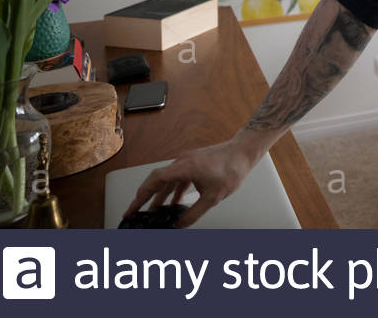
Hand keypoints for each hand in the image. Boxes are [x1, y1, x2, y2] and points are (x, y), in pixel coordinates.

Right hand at [123, 134, 259, 227]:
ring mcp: (187, 161)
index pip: (155, 180)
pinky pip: (177, 178)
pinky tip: (173, 203)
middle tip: (134, 213)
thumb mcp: (213, 197)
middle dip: (144, 198)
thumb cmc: (232, 168)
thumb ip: (194, 213)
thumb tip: (179, 225)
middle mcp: (183, 162)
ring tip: (153, 212)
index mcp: (185, 167)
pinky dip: (173, 191)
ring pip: (167, 180)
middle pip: (157, 180)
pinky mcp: (193, 164)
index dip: (141, 195)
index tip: (133, 208)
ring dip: (159, 196)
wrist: (244, 152)